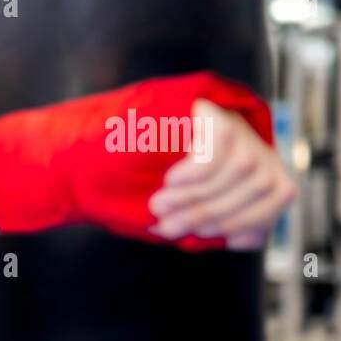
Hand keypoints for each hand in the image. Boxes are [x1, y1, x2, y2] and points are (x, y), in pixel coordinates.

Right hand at [0, 70, 294, 250]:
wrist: (63, 168)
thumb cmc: (109, 192)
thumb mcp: (170, 220)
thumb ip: (213, 226)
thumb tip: (253, 237)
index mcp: (232, 159)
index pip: (277, 190)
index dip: (251, 220)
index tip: (207, 235)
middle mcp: (232, 130)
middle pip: (266, 178)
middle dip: (221, 213)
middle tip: (173, 225)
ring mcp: (216, 113)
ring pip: (249, 163)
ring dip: (204, 199)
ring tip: (162, 208)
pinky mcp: (195, 103)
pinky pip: (223, 145)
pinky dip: (197, 177)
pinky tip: (165, 186)